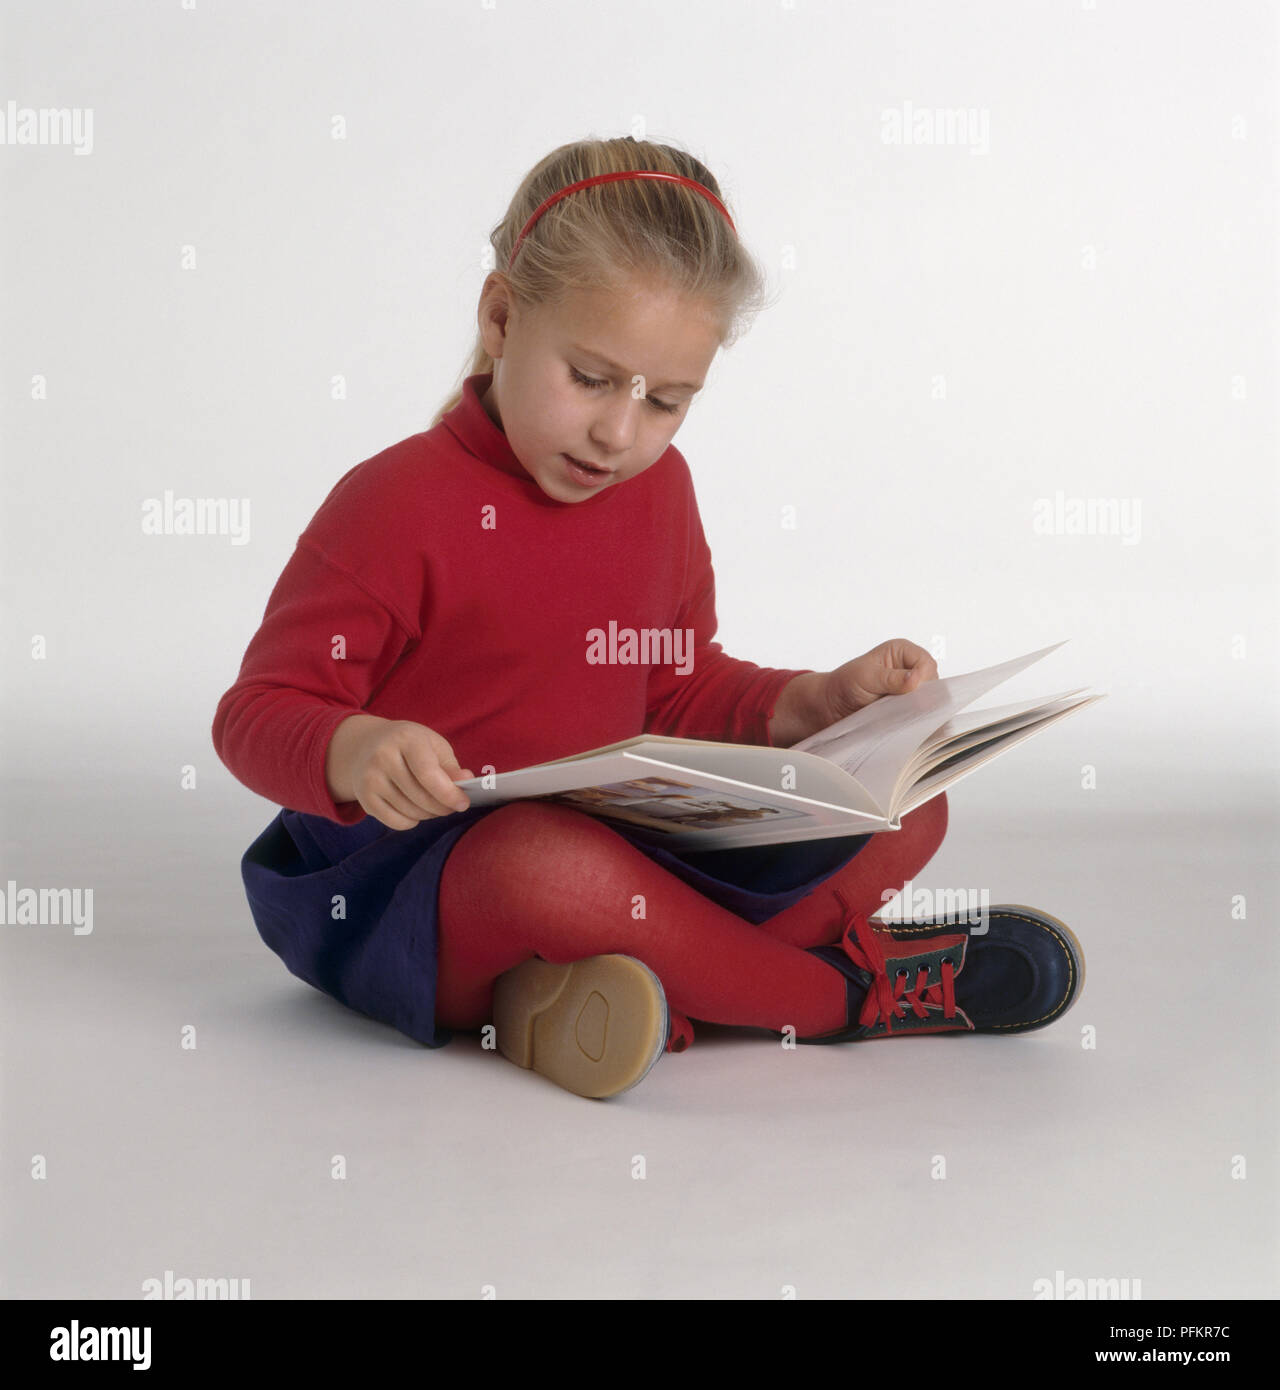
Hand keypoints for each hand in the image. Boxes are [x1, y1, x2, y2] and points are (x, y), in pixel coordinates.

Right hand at [329, 716, 475, 829]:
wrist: (366, 745)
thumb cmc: (408, 746)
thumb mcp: (432, 745)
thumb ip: (450, 765)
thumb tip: (466, 781)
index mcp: (405, 739)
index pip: (427, 773)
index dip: (448, 793)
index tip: (463, 803)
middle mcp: (383, 757)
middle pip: (420, 796)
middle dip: (442, 807)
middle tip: (452, 806)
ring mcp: (370, 778)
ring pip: (410, 812)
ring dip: (429, 814)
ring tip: (434, 805)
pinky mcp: (364, 797)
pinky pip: (395, 822)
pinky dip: (411, 821)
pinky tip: (415, 810)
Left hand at [823, 638, 939, 721]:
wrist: (833, 706)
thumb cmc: (846, 684)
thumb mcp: (866, 677)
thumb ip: (891, 679)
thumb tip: (915, 680)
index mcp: (902, 652)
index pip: (926, 663)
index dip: (923, 677)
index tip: (911, 690)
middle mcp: (911, 668)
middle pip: (934, 683)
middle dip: (922, 696)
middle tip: (906, 707)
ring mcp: (912, 690)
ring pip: (930, 701)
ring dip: (918, 709)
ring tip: (900, 715)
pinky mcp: (909, 707)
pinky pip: (922, 714)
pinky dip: (916, 719)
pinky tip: (906, 723)